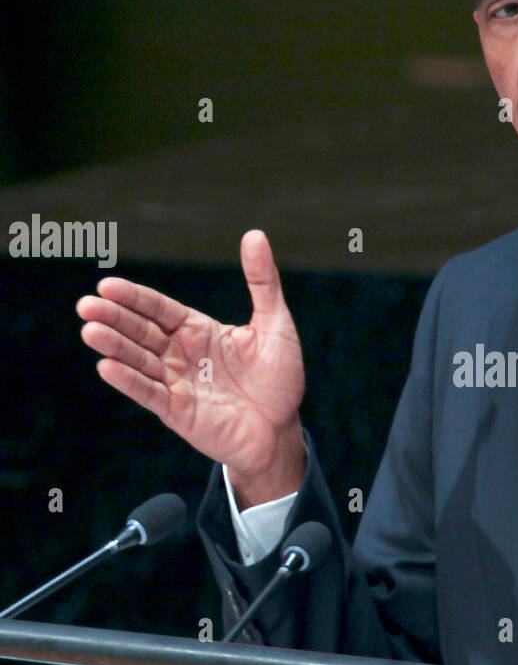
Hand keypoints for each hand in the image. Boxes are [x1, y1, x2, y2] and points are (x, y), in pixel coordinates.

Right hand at [76, 229, 306, 503]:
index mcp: (198, 330)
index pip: (159, 309)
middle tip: (86, 305)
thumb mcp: (275, 324)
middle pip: (141, 331)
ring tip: (90, 331)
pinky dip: (129, 381)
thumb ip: (263, 283)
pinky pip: (150, 394)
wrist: (283, 430)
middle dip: (114, 318)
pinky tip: (107, 366)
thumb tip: (255, 234)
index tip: (107, 285)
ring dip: (115, 346)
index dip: (134, 298)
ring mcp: (177, 383)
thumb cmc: (279, 378)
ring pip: (140, 360)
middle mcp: (181, 354)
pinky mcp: (178, 412)